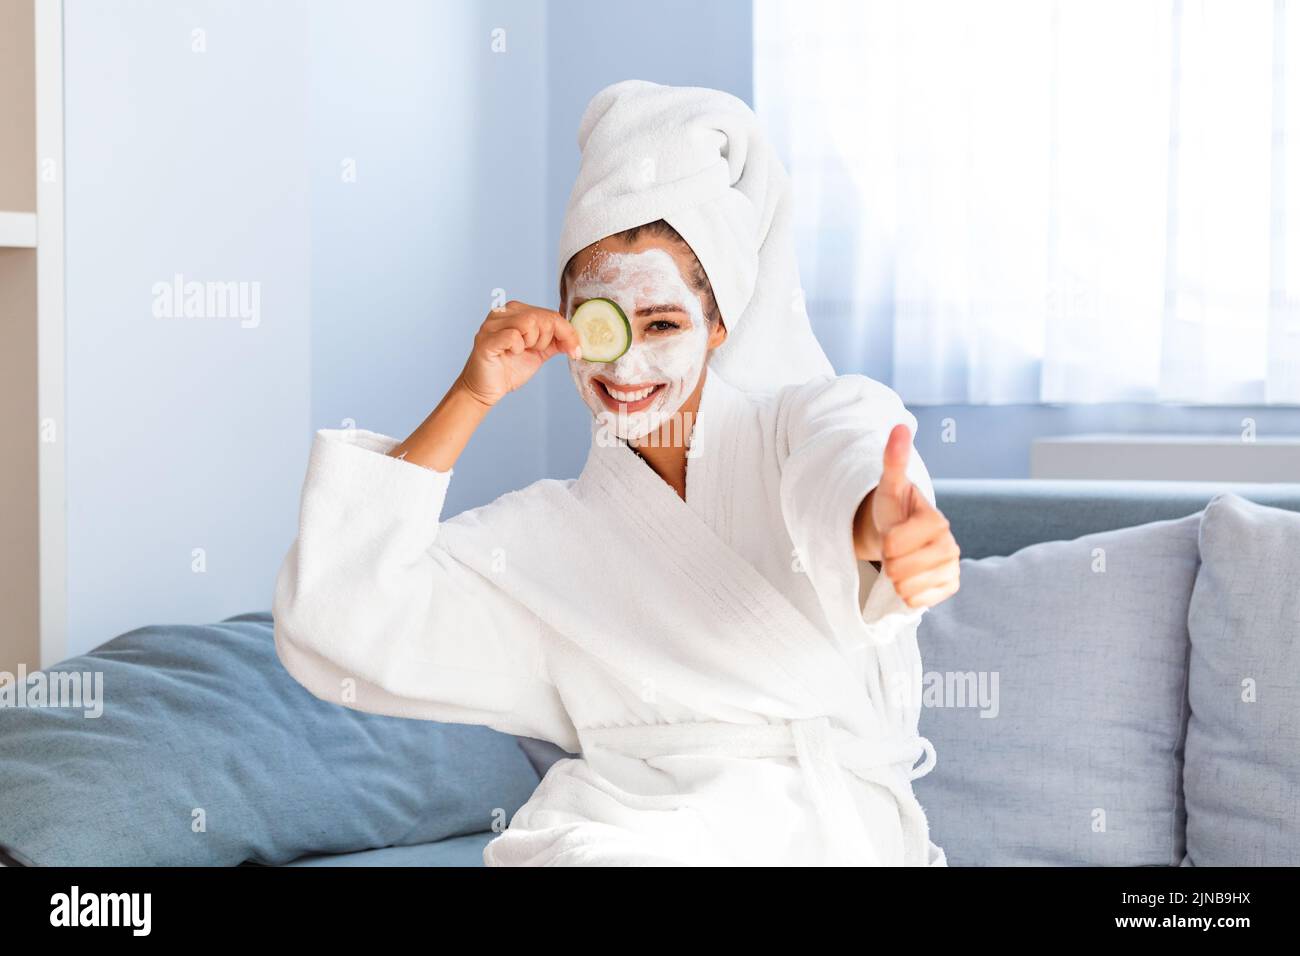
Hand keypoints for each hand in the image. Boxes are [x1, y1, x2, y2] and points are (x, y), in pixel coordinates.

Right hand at [459, 300, 580, 406]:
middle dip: (548, 339)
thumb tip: (576, 338)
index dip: (567, 332)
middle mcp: (502, 313)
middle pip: (541, 316)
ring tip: (522, 352)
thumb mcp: (539, 353)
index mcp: (516, 312)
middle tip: (536, 351)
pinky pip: (513, 336)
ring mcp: (492, 325)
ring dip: (533, 342)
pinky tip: (511, 354)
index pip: (549, 313)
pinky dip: (519, 348)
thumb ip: (556, 341)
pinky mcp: (486, 340)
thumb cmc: (509, 369)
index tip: (575, 351)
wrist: (486, 390)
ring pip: (529, 322)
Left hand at [855, 424, 960, 608]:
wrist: (900, 535)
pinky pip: (916, 602)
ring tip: (902, 562)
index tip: (892, 531)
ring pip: (906, 588)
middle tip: (895, 549)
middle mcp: (951, 545)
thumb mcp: (888, 485)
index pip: (893, 544)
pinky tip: (911, 577)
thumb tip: (900, 426)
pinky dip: (907, 593)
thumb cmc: (893, 509)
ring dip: (896, 578)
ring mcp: (952, 568)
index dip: (885, 541)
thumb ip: (894, 458)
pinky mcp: (950, 587)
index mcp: (937, 521)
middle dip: (888, 561)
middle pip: (899, 569)